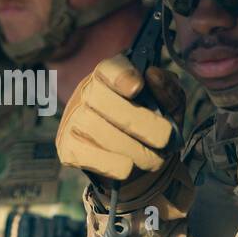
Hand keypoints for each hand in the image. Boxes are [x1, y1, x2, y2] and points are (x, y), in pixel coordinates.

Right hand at [56, 54, 184, 181]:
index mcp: (111, 76)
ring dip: (129, 147)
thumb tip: (153, 75)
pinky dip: (109, 164)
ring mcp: (73, 119)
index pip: (110, 68)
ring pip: (95, 128)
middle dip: (137, 121)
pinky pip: (84, 154)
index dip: (121, 76)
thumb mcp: (170, 105)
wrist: (139, 163)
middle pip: (102, 99)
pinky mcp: (68, 146)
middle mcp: (87, 92)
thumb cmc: (153, 125)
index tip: (138, 87)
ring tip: (154, 160)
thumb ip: (167, 89)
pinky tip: (128, 168)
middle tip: (164, 139)